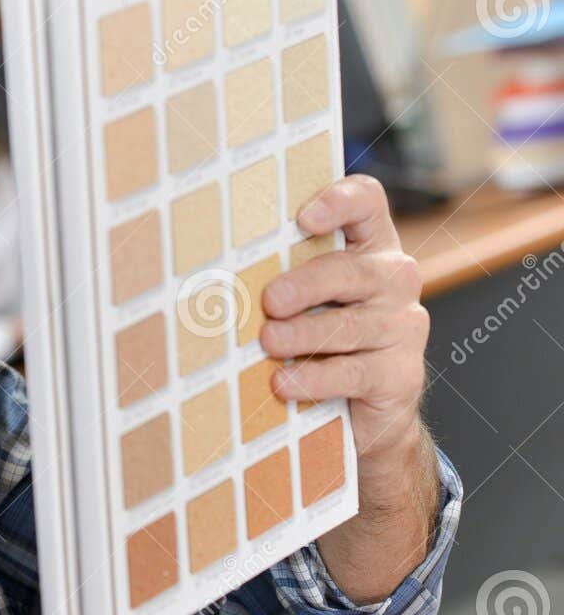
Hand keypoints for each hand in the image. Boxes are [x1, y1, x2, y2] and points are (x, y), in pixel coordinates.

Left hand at [258, 174, 429, 469]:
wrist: (362, 412)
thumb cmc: (318, 338)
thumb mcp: (301, 297)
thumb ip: (278, 272)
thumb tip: (211, 270)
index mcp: (368, 245)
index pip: (365, 202)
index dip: (339, 202)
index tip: (302, 219)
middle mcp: (393, 278)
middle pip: (350, 270)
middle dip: (306, 284)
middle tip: (270, 300)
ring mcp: (402, 325)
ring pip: (349, 325)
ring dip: (303, 334)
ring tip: (268, 341)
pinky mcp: (400, 373)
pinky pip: (353, 372)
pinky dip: (314, 377)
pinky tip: (284, 381)